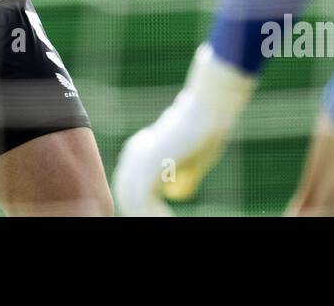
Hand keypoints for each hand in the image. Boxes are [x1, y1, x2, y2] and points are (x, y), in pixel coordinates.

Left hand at [111, 86, 232, 215]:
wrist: (206, 114)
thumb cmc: (203, 134)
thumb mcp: (191, 162)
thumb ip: (181, 177)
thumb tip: (174, 194)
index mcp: (137, 151)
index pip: (128, 187)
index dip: (142, 205)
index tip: (162, 214)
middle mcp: (131, 155)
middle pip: (126, 196)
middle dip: (142, 212)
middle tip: (165, 218)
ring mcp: (136, 161)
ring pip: (133, 202)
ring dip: (149, 214)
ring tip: (168, 219)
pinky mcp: (146, 166)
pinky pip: (143, 201)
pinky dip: (154, 214)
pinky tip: (169, 218)